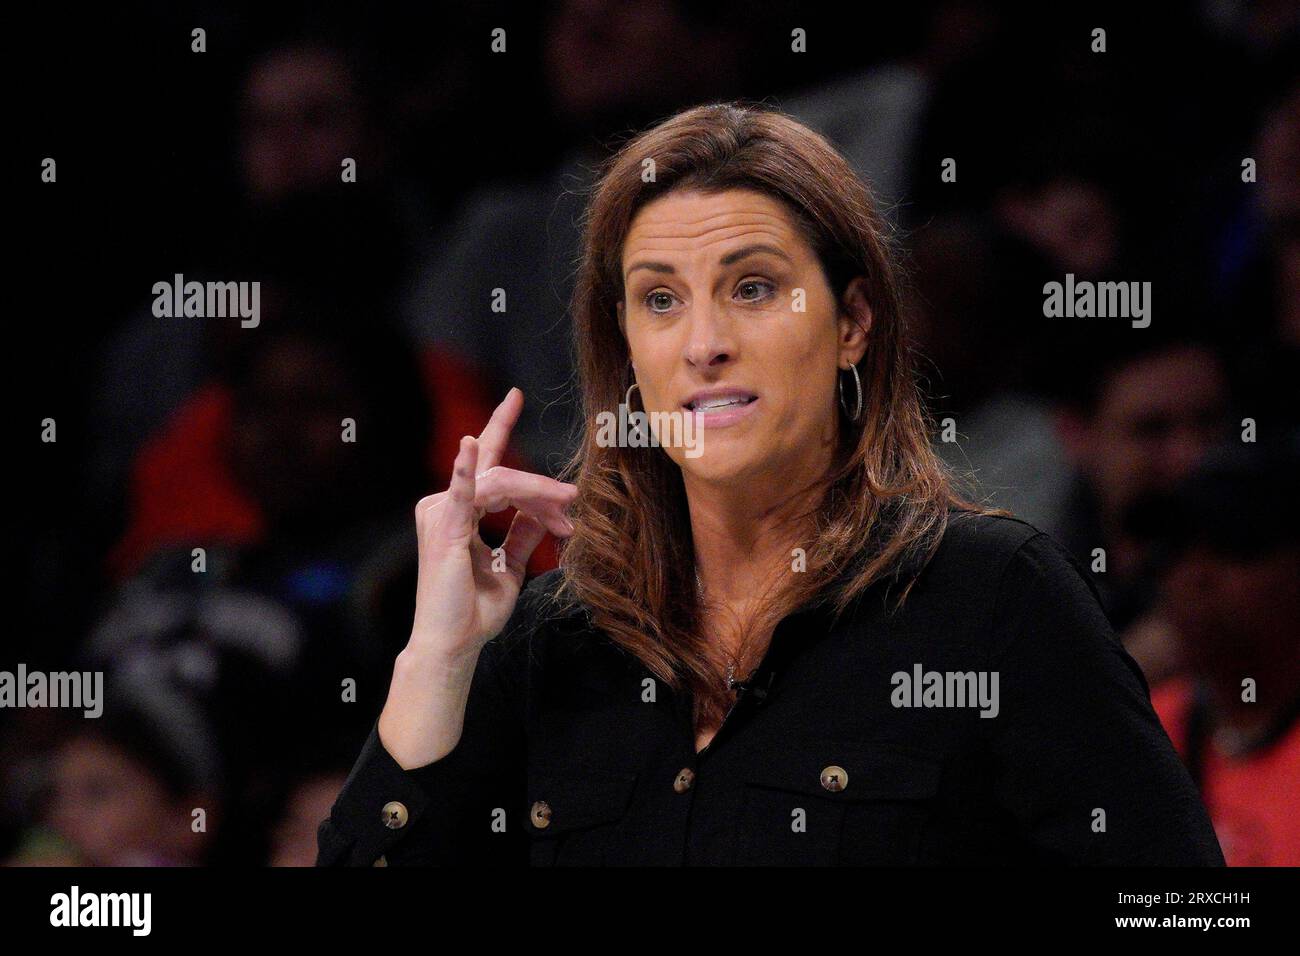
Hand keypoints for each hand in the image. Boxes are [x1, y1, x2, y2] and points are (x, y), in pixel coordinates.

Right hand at [378, 387, 576, 766]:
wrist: (455, 644)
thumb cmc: (475, 611)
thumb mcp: (510, 565)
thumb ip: (523, 533)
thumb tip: (546, 512)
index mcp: (459, 512)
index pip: (489, 466)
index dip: (501, 427)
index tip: (516, 396)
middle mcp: (445, 505)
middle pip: (505, 477)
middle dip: (543, 488)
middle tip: (574, 500)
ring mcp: (441, 513)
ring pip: (501, 483)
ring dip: (539, 493)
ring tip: (568, 507)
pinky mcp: (444, 526)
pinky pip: (462, 491)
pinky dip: (468, 468)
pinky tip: (474, 445)